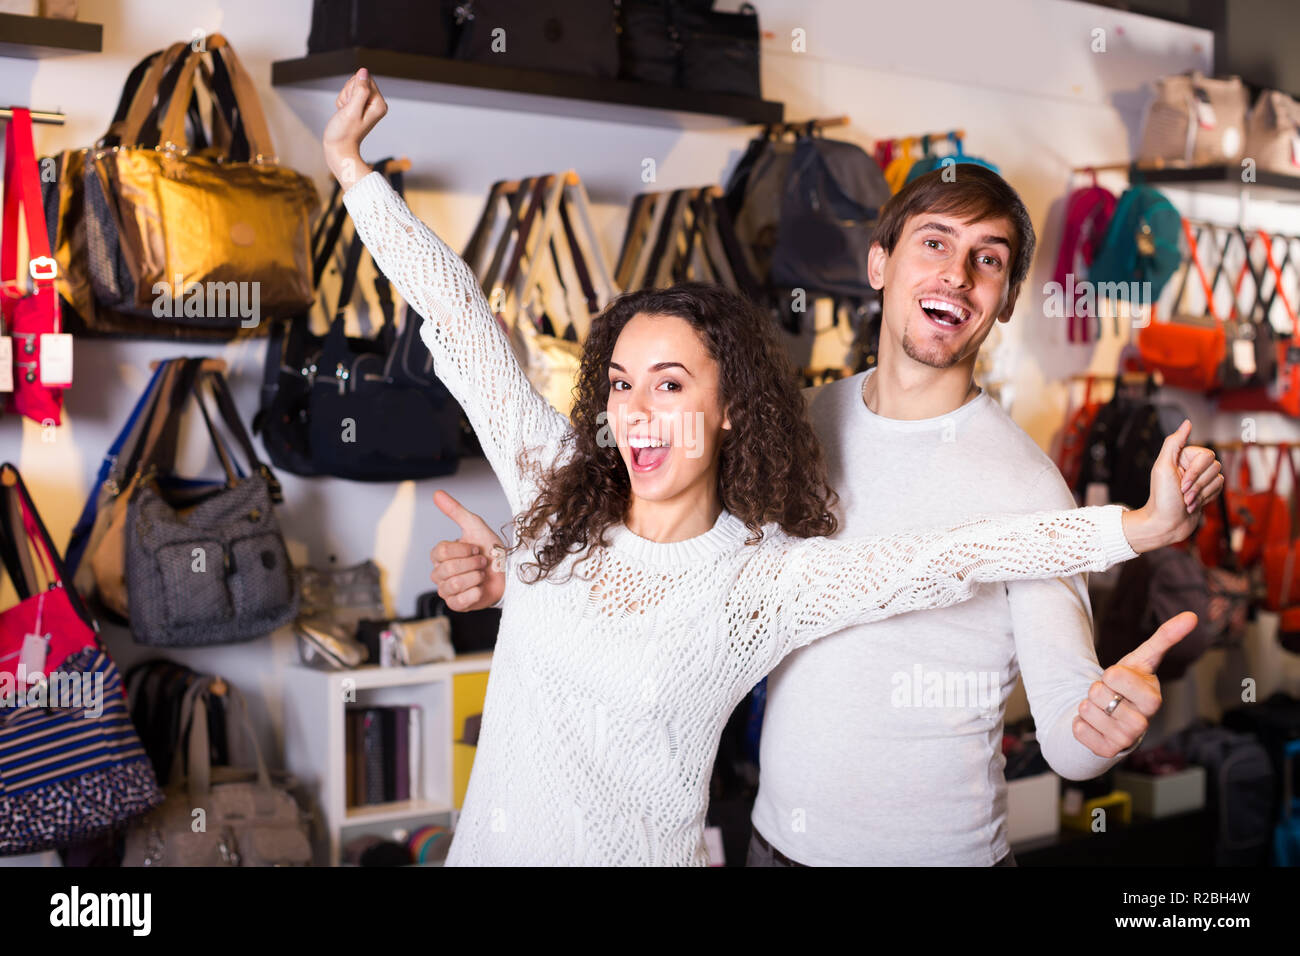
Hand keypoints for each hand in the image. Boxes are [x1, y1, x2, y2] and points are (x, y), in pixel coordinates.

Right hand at [322, 67, 386, 187]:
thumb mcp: (352, 110)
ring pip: (351, 87)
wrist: (339, 149)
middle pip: (358, 81)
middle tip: (347, 110)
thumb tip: (364, 72)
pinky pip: (347, 95)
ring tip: (345, 114)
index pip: (365, 79)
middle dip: (348, 93)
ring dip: (344, 98)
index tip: (351, 106)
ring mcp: (368, 105)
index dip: (353, 89)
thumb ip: (360, 91)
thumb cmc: (344, 133)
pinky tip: (344, 115)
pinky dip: (342, 103)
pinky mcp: (359, 107)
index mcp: (379, 104)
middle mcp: (376, 103)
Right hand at [431, 490, 506, 611]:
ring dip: (475, 577)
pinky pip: (460, 601)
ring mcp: (446, 590)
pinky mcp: (456, 605)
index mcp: (440, 556)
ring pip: (454, 584)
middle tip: (482, 563)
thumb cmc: (491, 550)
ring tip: (482, 575)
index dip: (463, 550)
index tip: (476, 548)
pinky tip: (481, 588)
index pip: (441, 552)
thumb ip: (455, 511)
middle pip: (447, 569)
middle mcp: (439, 574)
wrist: (508, 572)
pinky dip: (475, 593)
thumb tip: (438, 493)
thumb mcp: (475, 527)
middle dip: (472, 564)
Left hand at [1072, 611, 1195, 757]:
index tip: (1118, 678)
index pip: (1115, 676)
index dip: (1111, 673)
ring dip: (1087, 705)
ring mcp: (1125, 740)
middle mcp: (1143, 724)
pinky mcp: (1107, 751)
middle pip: (1099, 694)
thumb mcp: (1143, 659)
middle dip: (1097, 689)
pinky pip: (1078, 730)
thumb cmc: (1129, 684)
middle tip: (1110, 694)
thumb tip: (1192, 616)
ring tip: (1103, 707)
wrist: (1115, 714)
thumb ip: (1165, 638)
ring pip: (1086, 710)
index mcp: (1153, 699)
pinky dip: (1079, 723)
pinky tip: (1094, 723)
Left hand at [1120, 420, 1222, 552]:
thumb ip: (1174, 442)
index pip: (1206, 455)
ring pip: (1219, 479)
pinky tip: (1193, 505)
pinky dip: (1207, 499)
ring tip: (1186, 501)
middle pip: (1215, 467)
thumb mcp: (1163, 466)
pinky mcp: (1207, 491)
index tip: (1181, 483)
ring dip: (1201, 494)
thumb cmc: (1162, 497)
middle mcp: (1192, 465)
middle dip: (1198, 484)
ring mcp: (1201, 478)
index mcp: (1182, 456)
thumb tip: (1187, 423)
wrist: (1166, 524)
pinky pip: (1221, 489)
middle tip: (1183, 494)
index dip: (1196, 471)